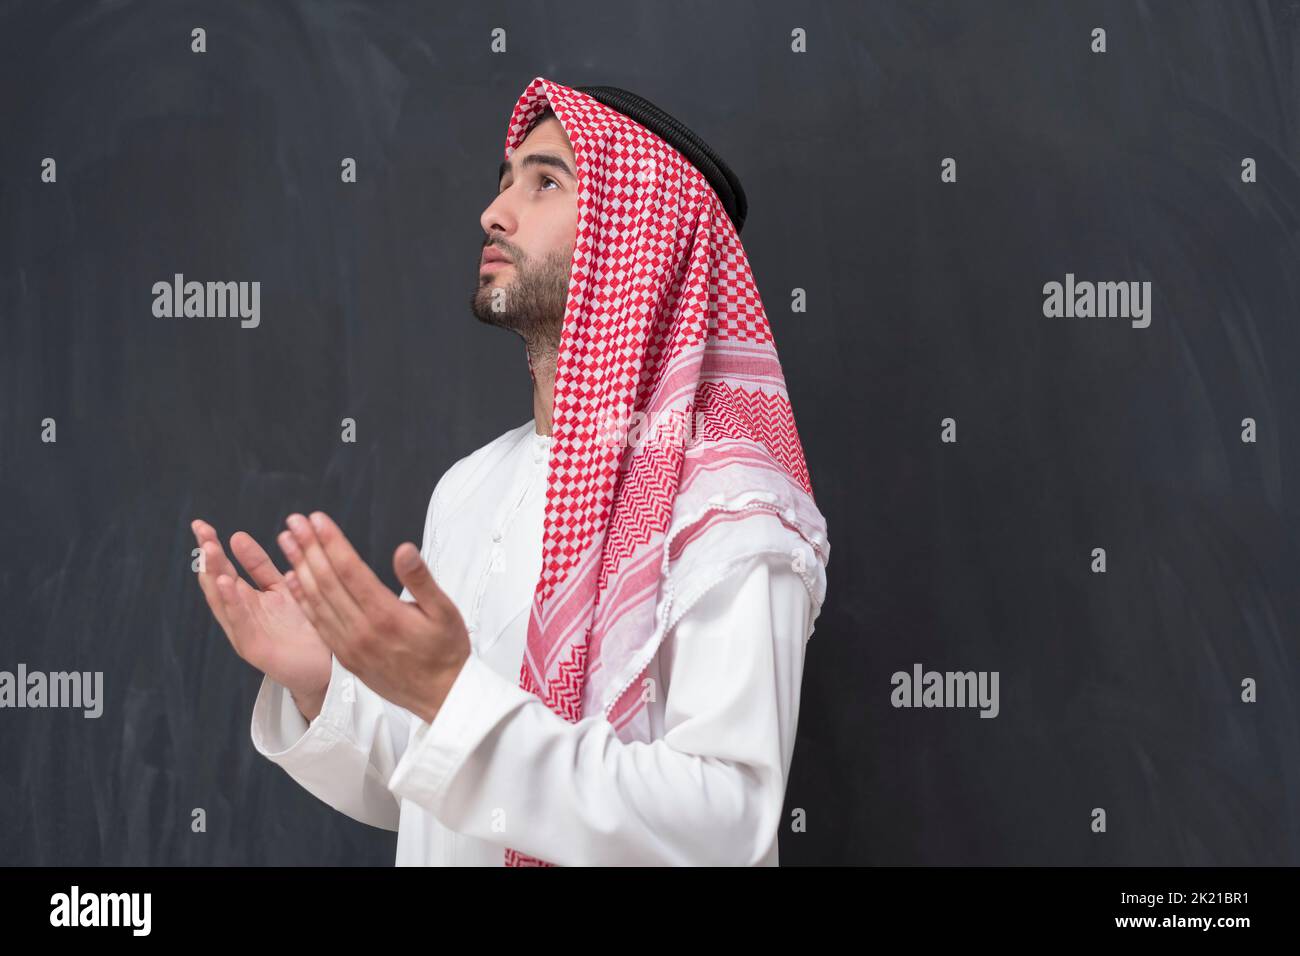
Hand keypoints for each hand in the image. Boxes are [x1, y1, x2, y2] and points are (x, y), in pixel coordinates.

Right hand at [190, 519, 332, 718]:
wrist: (326, 669)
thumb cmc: (307, 630)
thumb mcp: (287, 591)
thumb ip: (264, 568)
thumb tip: (248, 537)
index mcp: (251, 600)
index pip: (229, 569)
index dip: (216, 548)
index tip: (202, 525)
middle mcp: (244, 615)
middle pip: (220, 582)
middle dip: (210, 557)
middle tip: (201, 531)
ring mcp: (246, 632)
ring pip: (225, 601)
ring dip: (215, 575)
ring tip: (208, 551)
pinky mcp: (254, 649)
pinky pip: (240, 623)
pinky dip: (231, 602)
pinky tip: (226, 584)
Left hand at [275, 511, 470, 724]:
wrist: (442, 698)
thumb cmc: (447, 651)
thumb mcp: (446, 612)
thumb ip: (421, 579)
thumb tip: (404, 550)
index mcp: (386, 616)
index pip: (350, 570)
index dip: (331, 542)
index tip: (317, 519)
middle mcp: (362, 631)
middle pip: (327, 581)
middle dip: (309, 547)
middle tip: (295, 521)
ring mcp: (350, 646)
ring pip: (317, 601)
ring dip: (299, 567)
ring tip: (287, 541)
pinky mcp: (345, 657)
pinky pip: (317, 624)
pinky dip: (302, 599)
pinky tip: (292, 579)